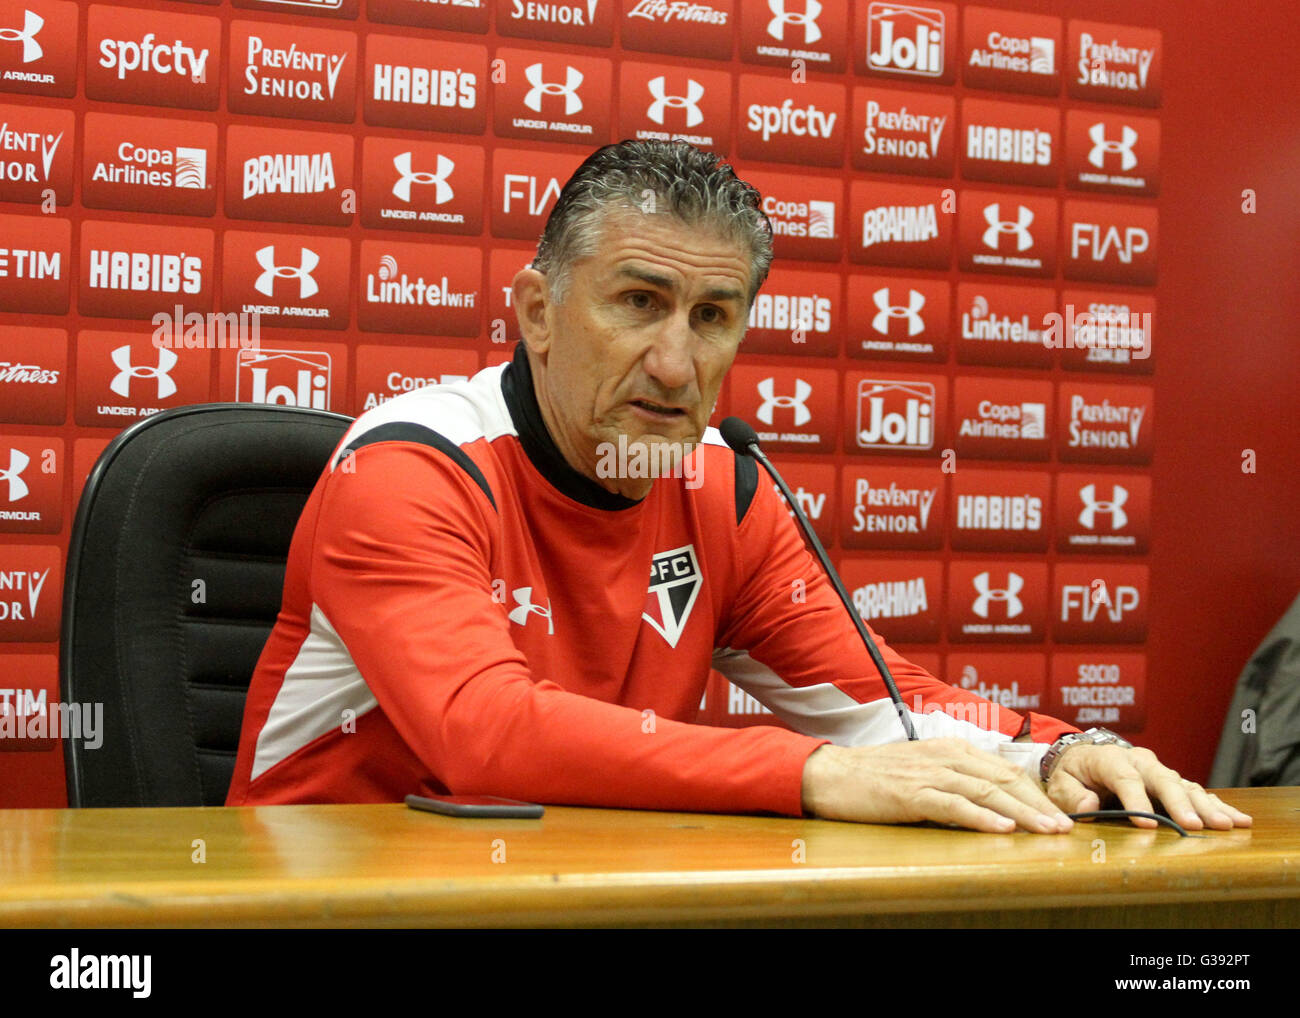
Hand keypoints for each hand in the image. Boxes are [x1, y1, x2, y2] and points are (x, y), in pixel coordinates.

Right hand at [801, 740, 1073, 833]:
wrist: (831, 774)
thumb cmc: (873, 776)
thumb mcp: (920, 770)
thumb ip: (952, 780)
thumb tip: (985, 803)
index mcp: (950, 749)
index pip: (1002, 771)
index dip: (1033, 792)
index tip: (1056, 813)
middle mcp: (945, 757)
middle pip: (1003, 780)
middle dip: (1038, 804)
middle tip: (1065, 826)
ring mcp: (929, 774)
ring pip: (986, 792)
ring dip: (1022, 813)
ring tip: (1048, 830)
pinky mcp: (911, 794)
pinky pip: (954, 805)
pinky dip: (982, 818)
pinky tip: (1003, 829)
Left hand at [1044, 744, 1252, 829]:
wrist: (1083, 756)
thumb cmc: (1072, 773)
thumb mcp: (1061, 782)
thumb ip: (1072, 794)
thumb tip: (1088, 805)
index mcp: (1109, 759)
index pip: (1124, 779)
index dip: (1135, 801)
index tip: (1145, 824)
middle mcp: (1139, 761)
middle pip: (1163, 780)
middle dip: (1180, 804)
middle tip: (1195, 826)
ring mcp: (1158, 771)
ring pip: (1185, 787)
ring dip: (1207, 807)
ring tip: (1228, 825)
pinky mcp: (1171, 782)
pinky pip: (1196, 793)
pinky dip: (1216, 805)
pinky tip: (1238, 819)